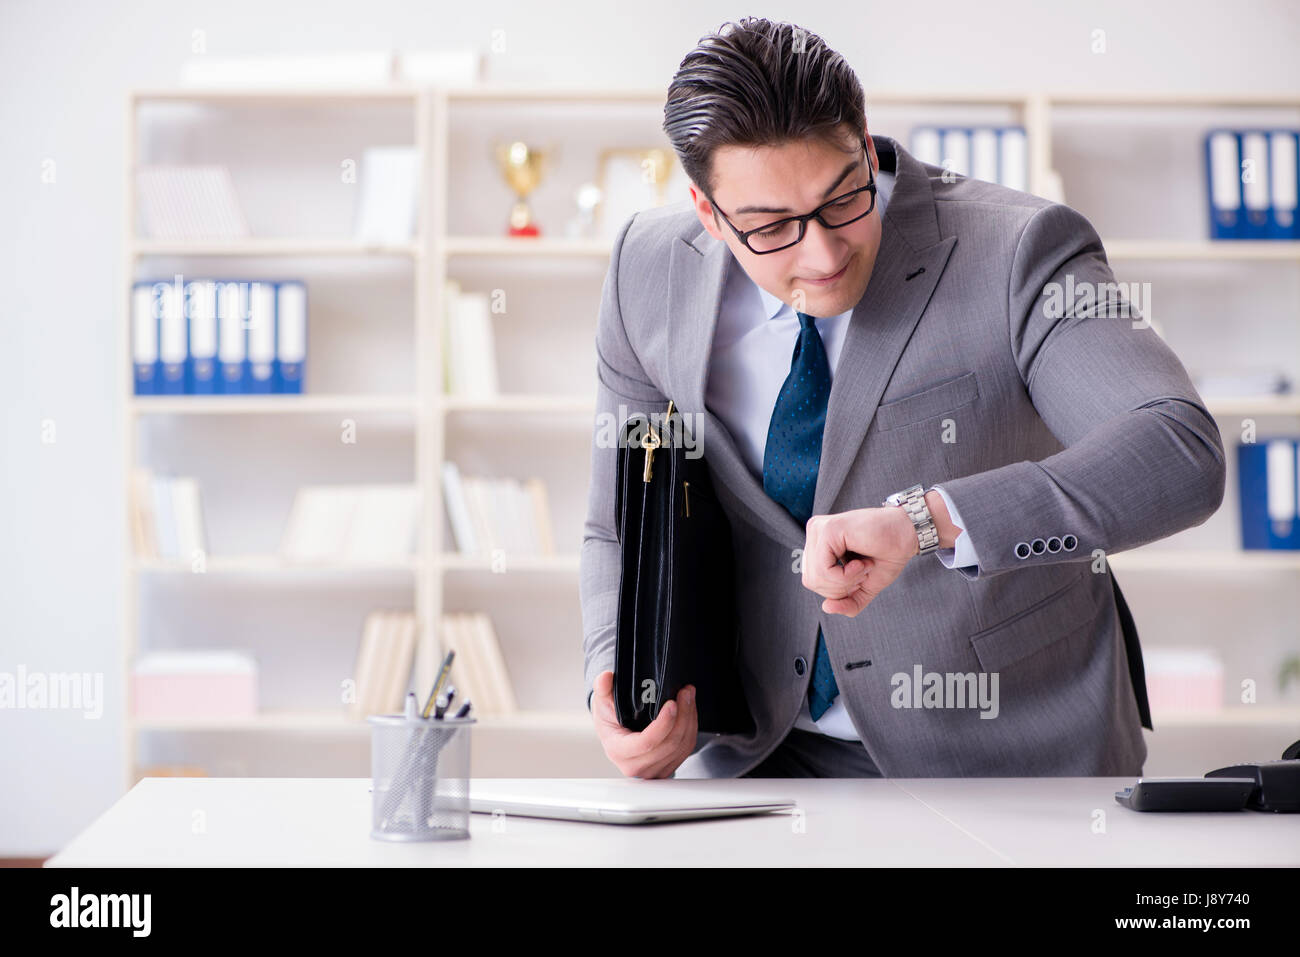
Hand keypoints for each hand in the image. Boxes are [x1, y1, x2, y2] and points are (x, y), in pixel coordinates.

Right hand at [589, 670, 697, 778]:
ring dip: (690, 720)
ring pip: (681, 747)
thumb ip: (602, 688)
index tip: (672, 703)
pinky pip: (686, 750)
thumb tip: (605, 678)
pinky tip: (689, 712)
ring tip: (688, 697)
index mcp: (618, 751)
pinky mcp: (666, 768)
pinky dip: (691, 729)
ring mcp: (652, 770)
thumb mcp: (602, 701)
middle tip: (685, 693)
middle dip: (683, 716)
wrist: (614, 733)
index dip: (663, 724)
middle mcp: (636, 766)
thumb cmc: (609, 718)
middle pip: (669, 745)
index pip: (646, 743)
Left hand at [801, 506, 918, 616]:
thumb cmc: (886, 555)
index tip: (860, 573)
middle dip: (841, 587)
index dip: (838, 589)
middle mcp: (814, 533)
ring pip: (816, 578)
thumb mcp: (863, 587)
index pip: (812, 581)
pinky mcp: (828, 530)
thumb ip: (846, 602)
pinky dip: (846, 575)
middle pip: (811, 581)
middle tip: (863, 570)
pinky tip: (861, 563)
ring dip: (846, 581)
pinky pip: (824, 570)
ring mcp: (819, 529)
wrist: (907, 534)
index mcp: (817, 544)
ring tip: (864, 565)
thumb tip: (826, 607)